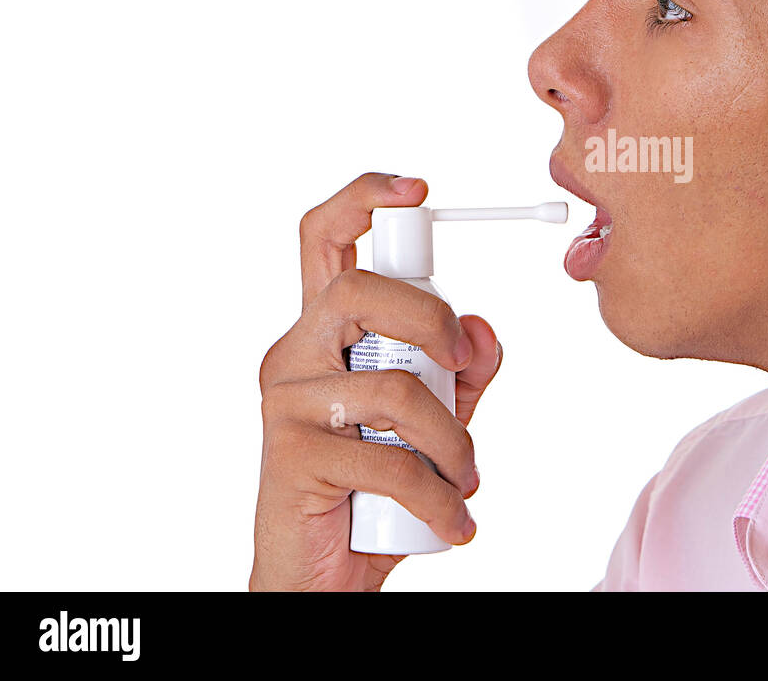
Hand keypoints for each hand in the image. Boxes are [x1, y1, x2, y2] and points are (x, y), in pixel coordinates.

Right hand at [249, 173, 502, 590]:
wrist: (325, 577)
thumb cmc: (379, 487)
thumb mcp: (437, 417)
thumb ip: (461, 368)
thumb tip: (480, 328)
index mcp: (326, 331)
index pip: (328, 240)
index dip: (366, 200)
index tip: (420, 189)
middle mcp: (296, 354)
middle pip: (356, 289)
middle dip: (429, 317)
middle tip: (461, 364)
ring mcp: (287, 402)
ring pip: (391, 385)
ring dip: (452, 439)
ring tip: (467, 478)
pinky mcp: (291, 455)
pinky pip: (390, 462)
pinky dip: (441, 498)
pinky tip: (454, 521)